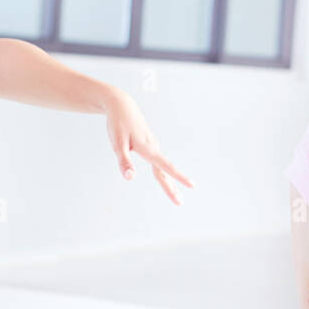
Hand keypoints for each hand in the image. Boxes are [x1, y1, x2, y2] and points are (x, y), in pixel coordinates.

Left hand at [104, 89, 194, 205]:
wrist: (122, 106)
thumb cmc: (118, 124)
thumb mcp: (117, 144)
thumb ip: (124, 162)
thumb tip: (130, 178)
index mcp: (147, 149)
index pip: (165, 166)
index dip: (178, 177)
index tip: (191, 185)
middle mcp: (154, 148)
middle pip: (164, 172)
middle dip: (172, 188)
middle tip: (180, 203)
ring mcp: (153, 146)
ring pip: (162, 168)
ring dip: (169, 182)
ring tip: (175, 195)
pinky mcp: (150, 145)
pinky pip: (158, 162)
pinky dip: (163, 173)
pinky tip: (164, 178)